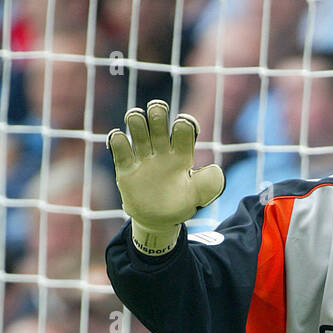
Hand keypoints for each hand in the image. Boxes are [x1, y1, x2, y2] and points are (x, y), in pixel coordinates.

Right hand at [107, 100, 224, 255]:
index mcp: (181, 154)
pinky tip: (120, 140)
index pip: (184, 130)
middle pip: (158, 121)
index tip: (183, 126)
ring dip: (136, 119)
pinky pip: (120, 147)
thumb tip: (216, 169)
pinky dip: (117, 139)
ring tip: (136, 118)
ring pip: (138, 128)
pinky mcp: (126, 168)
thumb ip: (209, 184)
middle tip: (157, 111)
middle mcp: (161, 150)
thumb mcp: (197, 196)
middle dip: (158, 112)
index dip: (185, 124)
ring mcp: (143, 157)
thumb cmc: (179, 204)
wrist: (158, 221)